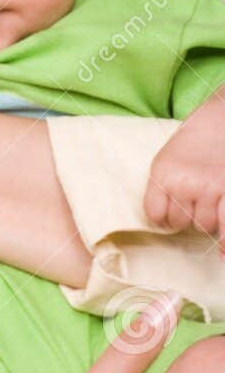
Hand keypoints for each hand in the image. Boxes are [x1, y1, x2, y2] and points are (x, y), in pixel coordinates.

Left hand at [146, 91, 224, 250]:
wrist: (221, 120)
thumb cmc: (195, 142)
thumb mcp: (168, 160)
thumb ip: (163, 189)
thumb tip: (164, 224)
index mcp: (162, 174)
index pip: (155, 215)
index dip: (163, 219)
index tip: (169, 216)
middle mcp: (184, 183)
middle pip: (180, 223)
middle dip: (187, 217)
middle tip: (196, 201)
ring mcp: (210, 188)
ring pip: (203, 225)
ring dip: (207, 220)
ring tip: (211, 201)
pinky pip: (224, 227)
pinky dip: (224, 242)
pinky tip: (222, 251)